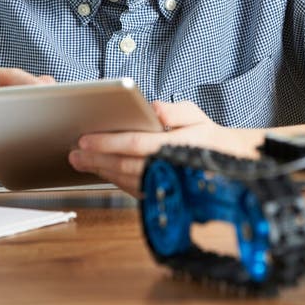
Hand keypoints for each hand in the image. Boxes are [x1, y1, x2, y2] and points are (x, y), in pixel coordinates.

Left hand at [68, 100, 257, 195]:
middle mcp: (169, 169)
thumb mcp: (197, 115)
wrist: (230, 166)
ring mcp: (165, 185)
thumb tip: (153, 109)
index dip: (108, 142)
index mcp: (177, 147)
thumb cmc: (209, 137)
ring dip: (101, 171)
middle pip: (124, 165)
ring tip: (81, 161)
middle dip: (96, 159)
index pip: (136, 144)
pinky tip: (102, 171)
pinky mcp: (162, 195)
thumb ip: (175, 111)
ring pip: (126, 180)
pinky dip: (114, 180)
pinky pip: (133, 189)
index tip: (86, 138)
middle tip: (74, 153)